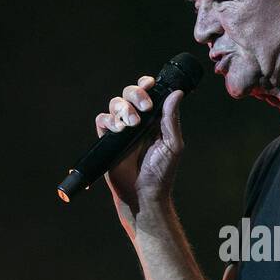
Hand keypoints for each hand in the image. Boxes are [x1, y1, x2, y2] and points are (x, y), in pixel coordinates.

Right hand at [94, 75, 184, 219]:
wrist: (143, 195)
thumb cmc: (160, 173)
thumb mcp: (172, 145)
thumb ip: (171, 119)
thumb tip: (176, 93)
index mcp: (154, 120)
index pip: (148, 94)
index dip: (146, 86)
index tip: (150, 85)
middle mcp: (137, 121)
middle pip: (129, 94)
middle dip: (135, 94)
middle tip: (144, 107)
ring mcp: (121, 130)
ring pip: (115, 104)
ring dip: (123, 108)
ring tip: (132, 123)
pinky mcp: (108, 140)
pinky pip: (102, 120)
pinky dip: (109, 120)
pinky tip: (119, 129)